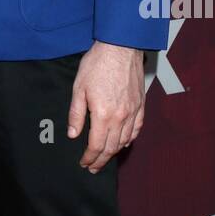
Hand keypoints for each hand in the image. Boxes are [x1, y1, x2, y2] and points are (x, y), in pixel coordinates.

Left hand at [66, 41, 144, 172]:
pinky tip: (123, 142)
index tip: (84, 163)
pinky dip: (129, 139)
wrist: (120, 47)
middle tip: (93, 168)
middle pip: (111, 147)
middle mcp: (121, 117)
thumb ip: (76, 114)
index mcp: (103, 114)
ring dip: (114, 152)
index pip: (97, 145)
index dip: (89, 157)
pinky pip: (137, 129)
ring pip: (125, 140)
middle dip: (101, 160)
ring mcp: (133, 112)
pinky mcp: (141, 105)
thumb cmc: (97, 64)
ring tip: (105, 158)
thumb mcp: (79, 88)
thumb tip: (73, 134)